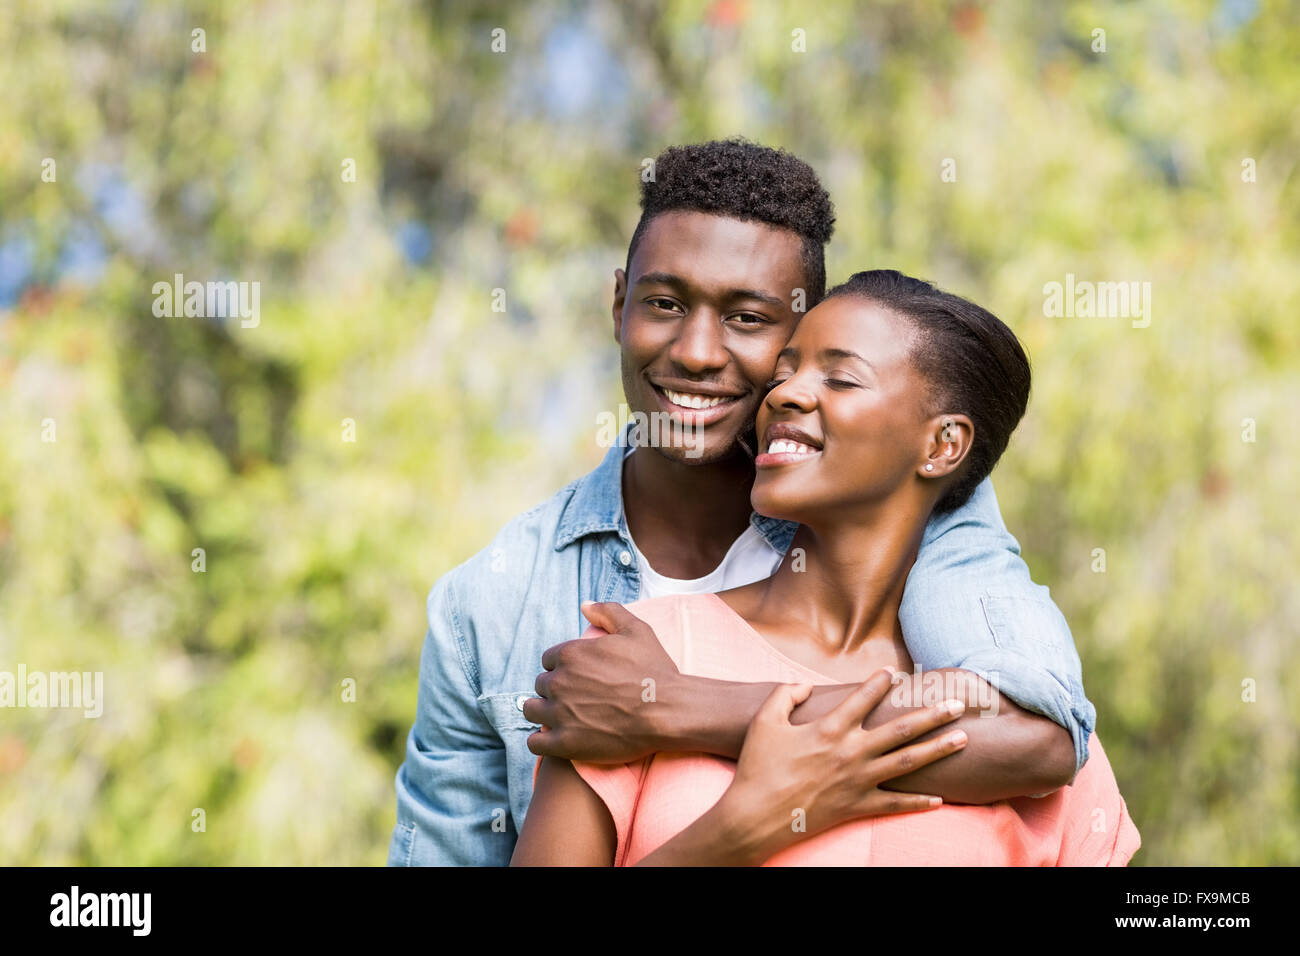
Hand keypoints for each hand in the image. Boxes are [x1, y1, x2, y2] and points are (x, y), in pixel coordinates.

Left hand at [524, 602, 682, 762]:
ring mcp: (559, 714)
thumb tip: (584, 605)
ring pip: (531, 711)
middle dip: (554, 690)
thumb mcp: (637, 630)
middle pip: (541, 684)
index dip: (562, 667)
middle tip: (574, 699)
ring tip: (560, 718)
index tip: (576, 677)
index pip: (549, 660)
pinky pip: (535, 743)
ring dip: (542, 712)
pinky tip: (554, 740)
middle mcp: (559, 682)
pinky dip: (540, 741)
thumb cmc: (654, 670)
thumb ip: (608, 612)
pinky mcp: (564, 743)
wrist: (668, 711)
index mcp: (570, 654)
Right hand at [716, 670, 968, 862]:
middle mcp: (850, 752)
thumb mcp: (765, 721)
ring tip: (963, 739)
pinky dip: (918, 802)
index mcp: (829, 729)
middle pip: (901, 729)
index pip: (862, 698)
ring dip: (938, 749)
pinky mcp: (857, 806)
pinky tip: (940, 799)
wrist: (756, 815)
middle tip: (958, 704)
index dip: (880, 682)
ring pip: (907, 762)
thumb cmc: (757, 766)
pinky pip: (894, 803)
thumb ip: (786, 695)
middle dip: (932, 714)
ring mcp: (858, 781)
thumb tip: (807, 685)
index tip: (896, 672)